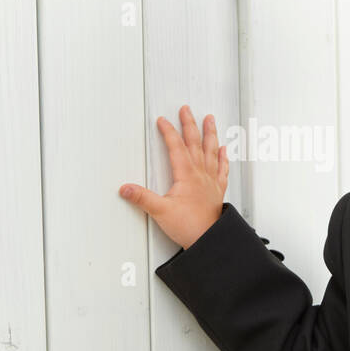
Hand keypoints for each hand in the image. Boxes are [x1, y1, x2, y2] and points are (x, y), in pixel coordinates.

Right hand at [119, 105, 228, 249]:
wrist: (210, 240)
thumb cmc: (189, 227)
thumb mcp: (160, 212)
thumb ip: (142, 198)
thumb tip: (125, 188)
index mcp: (186, 176)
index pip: (176, 147)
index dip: (168, 132)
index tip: (162, 120)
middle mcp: (200, 175)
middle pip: (195, 143)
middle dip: (189, 124)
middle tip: (186, 109)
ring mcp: (210, 182)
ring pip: (211, 151)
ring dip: (209, 134)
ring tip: (210, 119)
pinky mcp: (217, 191)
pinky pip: (221, 169)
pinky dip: (222, 157)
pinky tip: (224, 149)